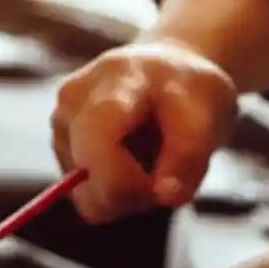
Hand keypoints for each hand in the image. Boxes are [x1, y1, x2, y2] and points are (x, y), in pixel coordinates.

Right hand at [53, 38, 238, 222]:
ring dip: (128, 193)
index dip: (126, 183)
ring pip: (90, 198)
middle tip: (167, 173)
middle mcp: (73, 100)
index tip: (163, 185)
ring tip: (150, 157)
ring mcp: (60, 124)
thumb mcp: (209, 114)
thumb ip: (191, 155)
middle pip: (88, 184)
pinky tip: (131, 159)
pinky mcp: (59, 147)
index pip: (97, 143)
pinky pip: (89, 197)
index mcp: (114, 83)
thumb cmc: (189, 92)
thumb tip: (165, 197)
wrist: (167, 69)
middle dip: (134, 194)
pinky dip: (116, 190)